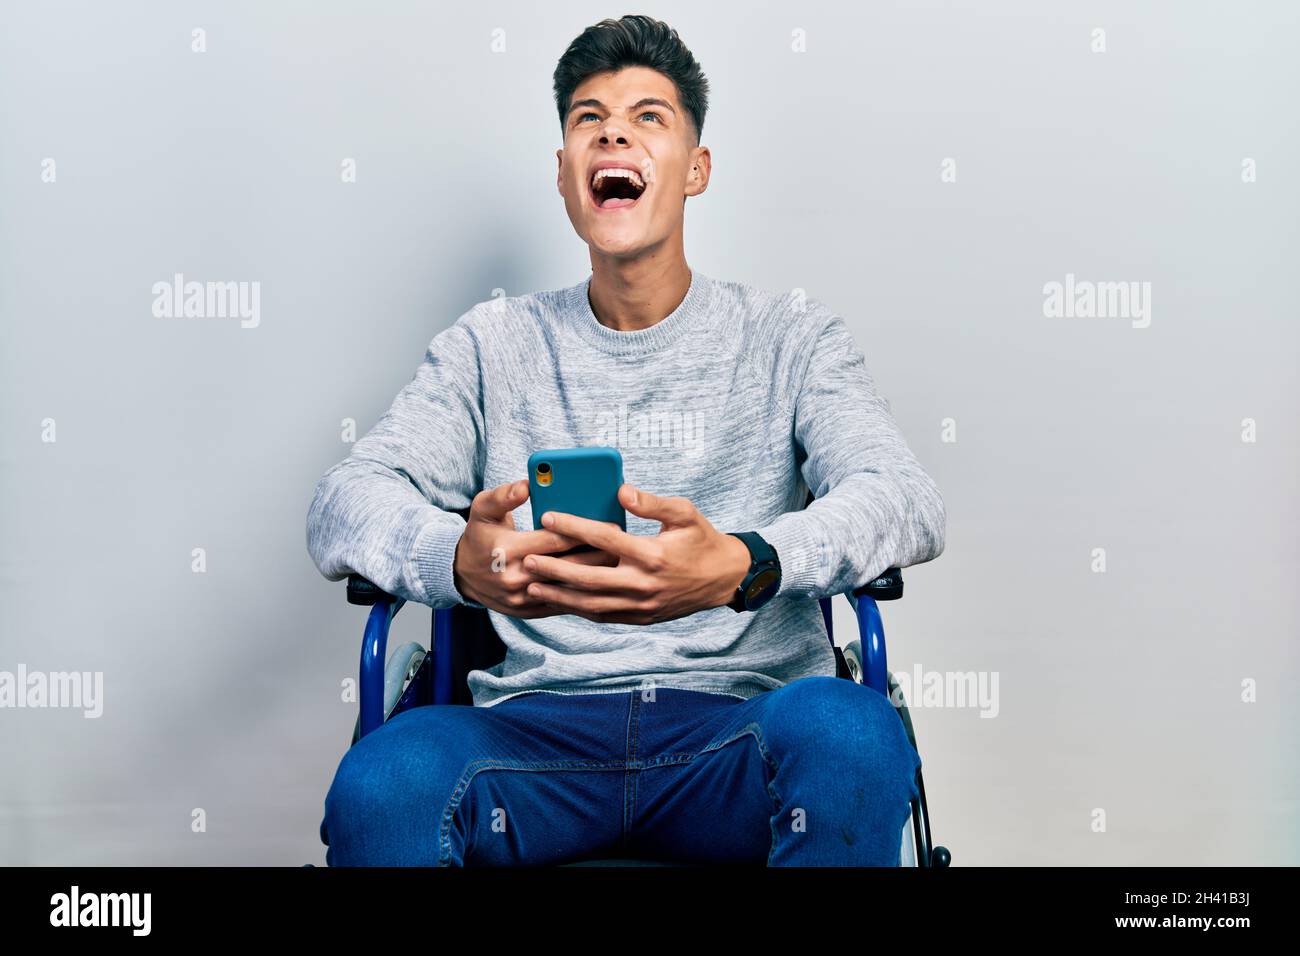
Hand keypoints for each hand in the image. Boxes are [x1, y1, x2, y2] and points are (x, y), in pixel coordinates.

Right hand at [453, 479, 617, 617]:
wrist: (462, 575)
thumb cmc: (479, 536)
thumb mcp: (482, 509)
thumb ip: (503, 496)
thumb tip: (527, 484)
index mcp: (507, 551)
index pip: (553, 540)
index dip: (583, 531)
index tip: (610, 526)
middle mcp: (515, 578)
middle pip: (566, 565)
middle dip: (597, 555)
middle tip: (625, 546)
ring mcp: (523, 598)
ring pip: (567, 588)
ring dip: (594, 577)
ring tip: (620, 565)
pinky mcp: (529, 611)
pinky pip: (561, 603)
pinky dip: (583, 594)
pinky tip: (602, 585)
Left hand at [521, 483, 751, 624]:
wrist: (724, 579)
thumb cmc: (702, 540)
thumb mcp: (684, 513)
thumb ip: (652, 502)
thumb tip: (621, 491)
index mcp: (653, 554)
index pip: (605, 539)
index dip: (574, 527)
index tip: (548, 518)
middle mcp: (644, 584)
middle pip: (590, 578)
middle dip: (555, 569)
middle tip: (527, 560)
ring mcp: (642, 605)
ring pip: (592, 604)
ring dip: (560, 597)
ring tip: (532, 587)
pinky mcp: (642, 617)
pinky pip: (604, 616)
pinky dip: (579, 610)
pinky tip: (560, 602)